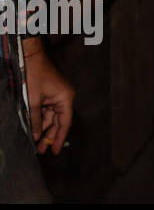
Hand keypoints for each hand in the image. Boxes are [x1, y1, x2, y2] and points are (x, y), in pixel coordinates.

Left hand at [22, 40, 73, 154]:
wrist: (30, 58)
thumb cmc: (34, 76)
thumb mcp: (33, 101)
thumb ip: (34, 119)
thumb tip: (35, 135)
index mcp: (66, 99)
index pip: (65, 123)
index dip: (60, 138)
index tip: (57, 150)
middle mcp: (64, 98)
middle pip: (59, 122)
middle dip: (51, 136)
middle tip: (43, 151)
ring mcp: (57, 96)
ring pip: (52, 118)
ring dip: (44, 130)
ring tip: (37, 143)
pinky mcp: (50, 95)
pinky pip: (47, 111)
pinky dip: (41, 121)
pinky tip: (35, 130)